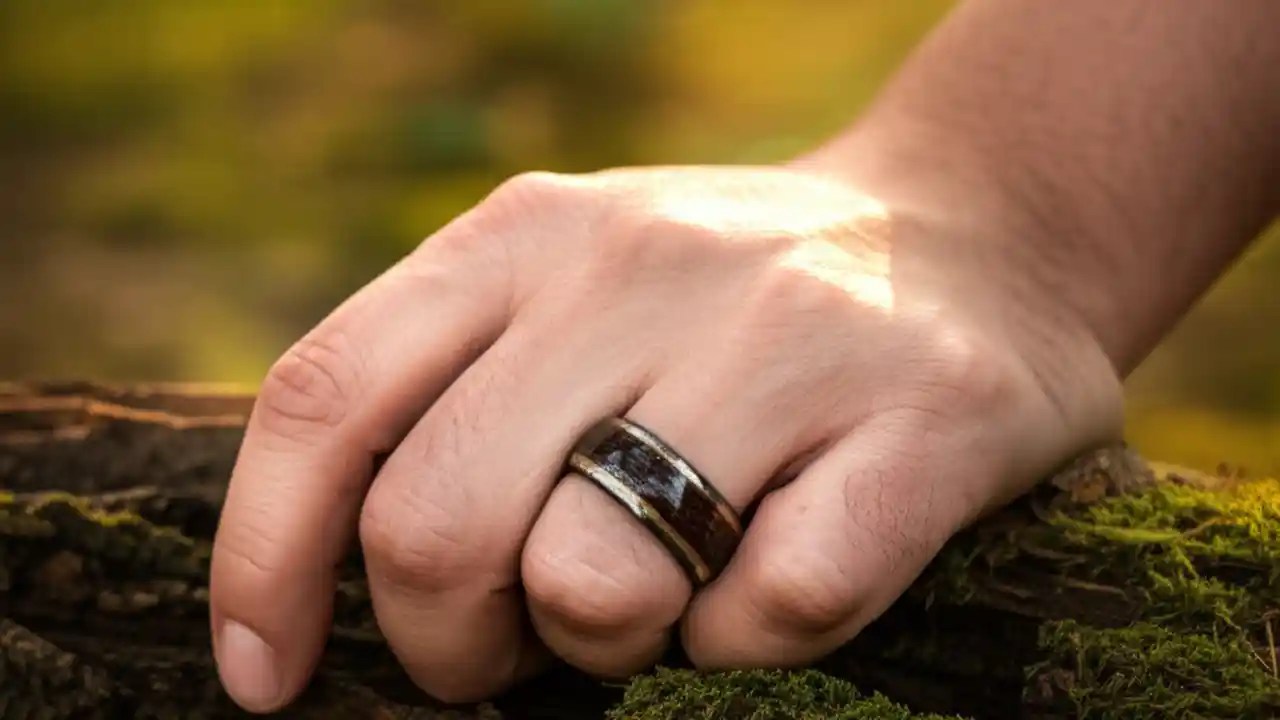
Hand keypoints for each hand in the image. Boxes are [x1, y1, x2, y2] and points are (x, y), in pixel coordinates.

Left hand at [209, 164, 1123, 710]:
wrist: (979, 232)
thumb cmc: (731, 303)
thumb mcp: (574, 282)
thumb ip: (454, 386)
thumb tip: (326, 581)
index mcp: (528, 233)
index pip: (328, 399)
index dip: (264, 561)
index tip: (267, 677)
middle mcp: (640, 266)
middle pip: (438, 527)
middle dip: (452, 645)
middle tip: (511, 649)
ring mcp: (788, 338)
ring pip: (595, 585)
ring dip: (607, 642)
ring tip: (660, 594)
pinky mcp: (924, 420)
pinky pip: (770, 612)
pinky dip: (744, 643)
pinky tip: (770, 580)